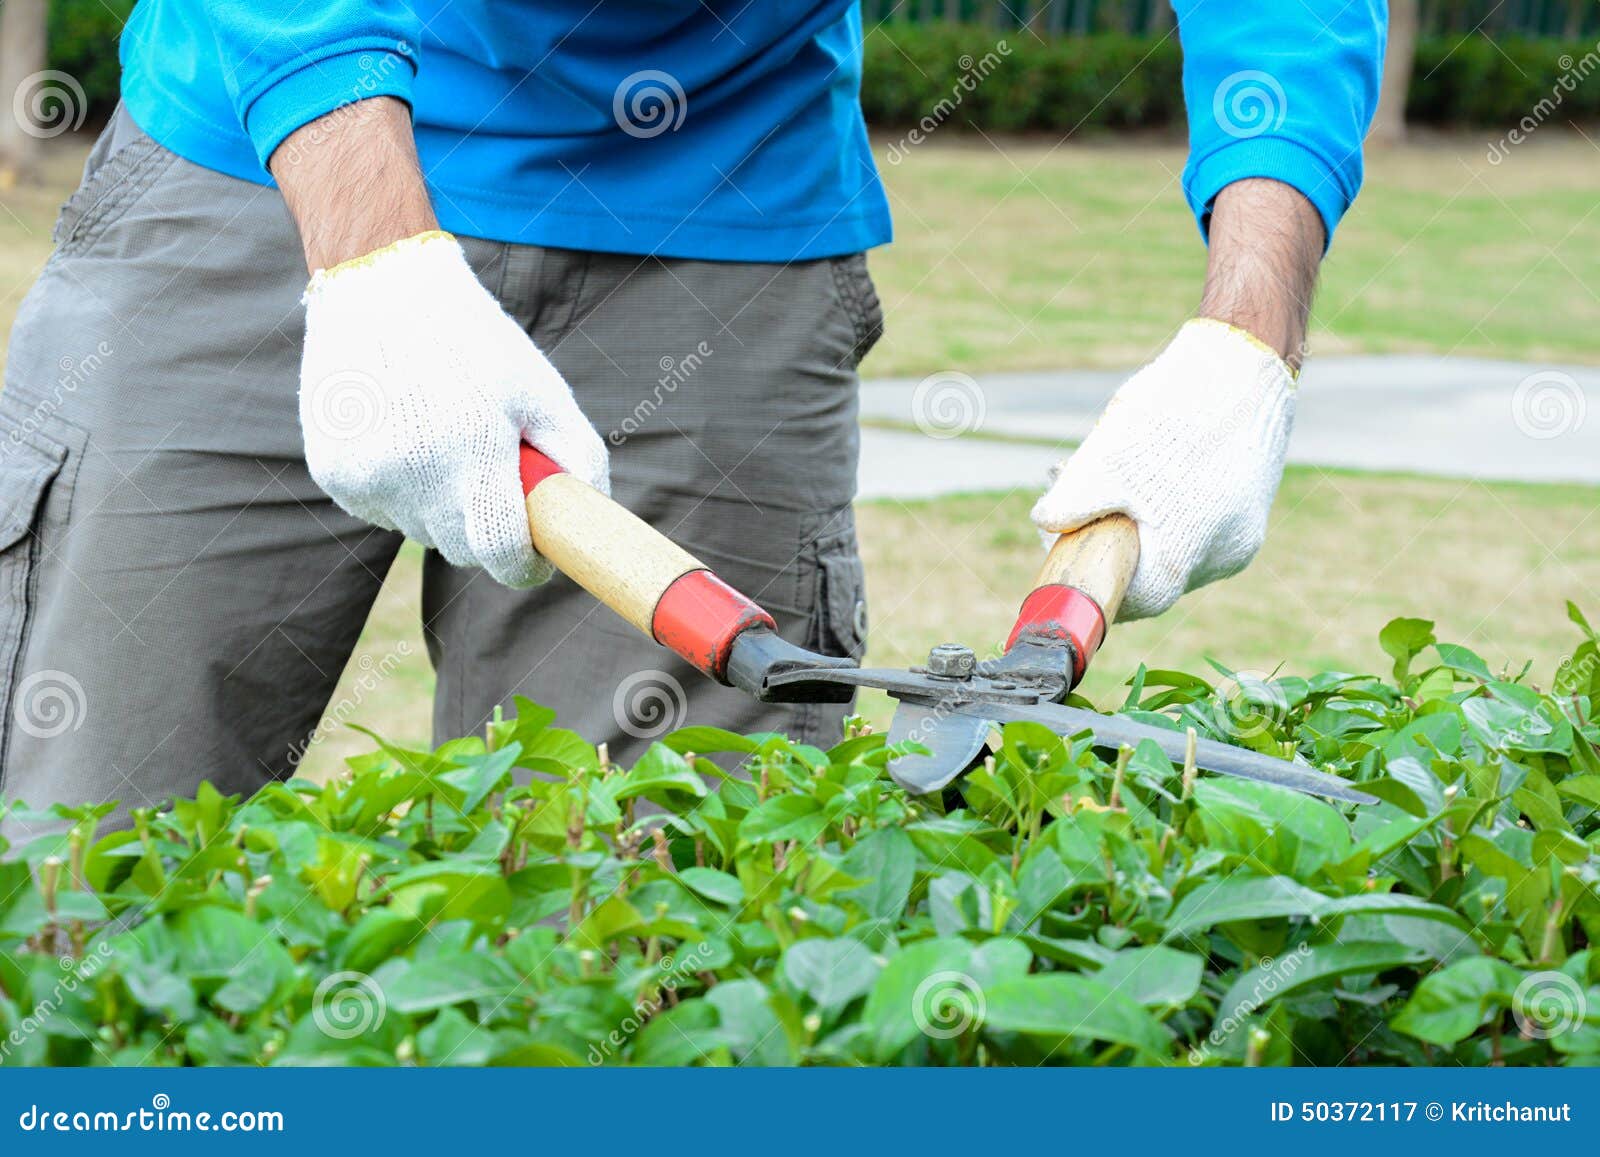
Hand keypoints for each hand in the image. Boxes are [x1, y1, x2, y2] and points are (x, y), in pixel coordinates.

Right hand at [298, 231, 609, 585]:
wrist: (381, 288)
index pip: (501, 553)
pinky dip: (401, 491)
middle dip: (487, 532)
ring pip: (421, 532)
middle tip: (493, 484)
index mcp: (474, 448)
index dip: (525, 567)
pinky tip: (403, 438)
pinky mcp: (335, 473)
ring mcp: (368, 474)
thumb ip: (580, 460)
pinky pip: (382, 511)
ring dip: (442, 508)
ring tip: (443, 442)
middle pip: (462, 550)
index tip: (535, 560)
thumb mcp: (544, 391)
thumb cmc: (478, 344)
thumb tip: (588, 524)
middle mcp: (414, 469)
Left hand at [1031, 178, 1320, 619]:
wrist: (1246, 362)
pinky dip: (1165, 508)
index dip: (1095, 579)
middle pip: (1154, 572)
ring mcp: (1242, 532)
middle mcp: (1225, 555)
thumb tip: (1044, 523)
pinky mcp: (1249, 507)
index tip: (1065, 555)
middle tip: (1072, 508)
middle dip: (1108, 540)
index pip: (1135, 599)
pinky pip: (1197, 525)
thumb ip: (1070, 502)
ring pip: (1174, 546)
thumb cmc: (1174, 413)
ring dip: (1134, 521)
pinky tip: (1145, 468)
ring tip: (1102, 473)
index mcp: (1188, 555)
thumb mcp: (1105, 460)